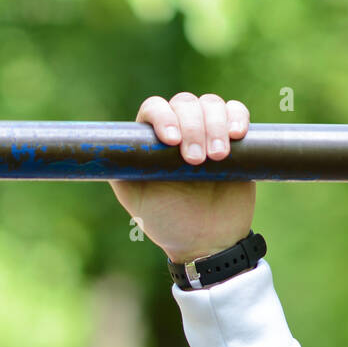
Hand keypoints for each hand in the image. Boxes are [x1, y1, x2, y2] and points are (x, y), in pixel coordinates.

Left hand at [108, 92, 254, 264]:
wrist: (207, 242)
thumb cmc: (168, 222)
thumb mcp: (136, 200)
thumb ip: (122, 172)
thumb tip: (109, 148)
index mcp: (153, 140)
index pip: (154, 108)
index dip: (162, 116)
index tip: (171, 140)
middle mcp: (180, 129)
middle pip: (185, 103)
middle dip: (192, 127)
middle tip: (195, 161)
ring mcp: (207, 132)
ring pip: (212, 104)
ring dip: (215, 125)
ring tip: (217, 157)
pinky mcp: (234, 139)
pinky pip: (237, 112)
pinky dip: (237, 117)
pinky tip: (237, 135)